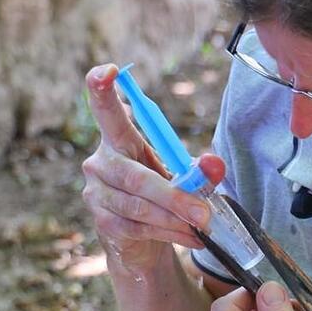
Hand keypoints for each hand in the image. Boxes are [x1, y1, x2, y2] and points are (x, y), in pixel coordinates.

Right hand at [80, 64, 224, 276]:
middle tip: (204, 213)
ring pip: (138, 206)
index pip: (105, 111)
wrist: (142, 239)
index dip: (103, 90)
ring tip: (202, 226)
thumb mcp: (182, 177)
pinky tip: (190, 237)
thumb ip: (200, 169)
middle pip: (134, 177)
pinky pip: (138, 227)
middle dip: (174, 196)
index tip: (108, 71)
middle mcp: (100, 162)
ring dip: (175, 218)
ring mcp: (96, 194)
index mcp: (118, 139)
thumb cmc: (161, 195)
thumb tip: (215, 164)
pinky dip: (170, 233)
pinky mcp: (103, 222)